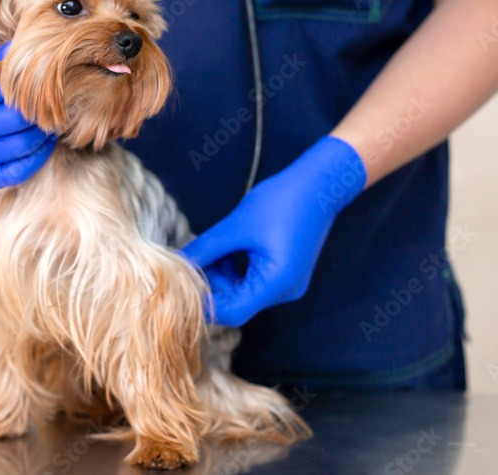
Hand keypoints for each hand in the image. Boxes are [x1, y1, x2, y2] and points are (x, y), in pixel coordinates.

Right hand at [0, 46, 55, 188]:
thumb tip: (21, 48)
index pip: (1, 86)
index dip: (24, 79)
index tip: (39, 74)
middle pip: (15, 116)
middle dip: (38, 106)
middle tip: (53, 98)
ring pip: (21, 143)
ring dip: (44, 131)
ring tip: (52, 117)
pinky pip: (18, 171)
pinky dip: (37, 156)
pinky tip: (43, 142)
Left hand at [182, 136, 365, 326]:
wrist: (320, 184)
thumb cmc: (283, 200)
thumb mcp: (237, 225)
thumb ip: (206, 248)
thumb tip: (178, 263)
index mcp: (276, 284)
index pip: (233, 313)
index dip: (204, 304)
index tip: (180, 288)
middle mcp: (285, 291)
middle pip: (237, 303)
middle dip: (211, 284)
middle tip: (191, 261)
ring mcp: (287, 283)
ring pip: (243, 291)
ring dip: (221, 275)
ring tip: (211, 248)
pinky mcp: (285, 273)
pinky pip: (253, 280)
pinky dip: (234, 269)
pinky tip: (226, 248)